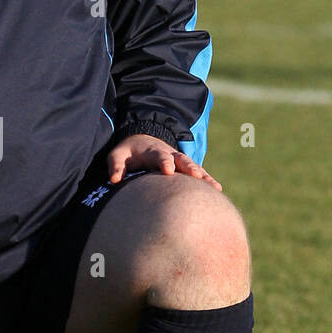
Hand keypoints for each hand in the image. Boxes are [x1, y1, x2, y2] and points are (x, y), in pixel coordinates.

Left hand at [107, 133, 221, 189]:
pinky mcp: (184, 169)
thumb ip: (116, 166)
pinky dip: (207, 181)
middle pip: (182, 160)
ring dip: (203, 176)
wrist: (142, 141)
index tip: (168, 170)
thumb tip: (114, 181)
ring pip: (194, 167)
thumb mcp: (117, 155)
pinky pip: (198, 174)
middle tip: (197, 176)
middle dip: (189, 167)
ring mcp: (180, 161)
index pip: (160, 156)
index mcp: (153, 151)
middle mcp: (170, 154)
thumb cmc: (128, 153)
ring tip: (214, 187)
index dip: (164, 162)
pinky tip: (217, 191)